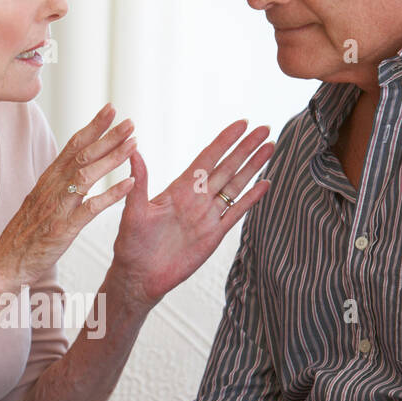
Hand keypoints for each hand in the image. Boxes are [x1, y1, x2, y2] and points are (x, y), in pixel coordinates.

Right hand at [0, 104, 137, 287]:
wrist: (5, 263)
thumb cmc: (23, 236)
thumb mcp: (39, 203)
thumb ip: (56, 185)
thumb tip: (71, 169)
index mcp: (47, 180)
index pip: (72, 146)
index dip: (92, 126)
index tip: (111, 110)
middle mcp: (52, 188)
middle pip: (82, 155)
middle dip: (108, 136)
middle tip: (130, 122)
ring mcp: (57, 207)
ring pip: (87, 175)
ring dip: (112, 158)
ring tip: (134, 144)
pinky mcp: (63, 229)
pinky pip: (91, 208)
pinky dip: (111, 194)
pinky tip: (129, 184)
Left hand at [109, 120, 273, 307]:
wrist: (139, 276)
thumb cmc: (131, 244)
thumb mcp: (133, 211)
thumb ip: (139, 182)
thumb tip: (133, 151)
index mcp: (179, 189)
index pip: (207, 158)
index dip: (225, 141)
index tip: (242, 123)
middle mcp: (197, 198)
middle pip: (227, 167)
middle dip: (246, 148)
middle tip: (265, 128)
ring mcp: (207, 216)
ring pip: (236, 185)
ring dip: (253, 167)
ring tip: (270, 147)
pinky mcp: (214, 235)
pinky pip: (236, 213)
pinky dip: (251, 199)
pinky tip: (265, 183)